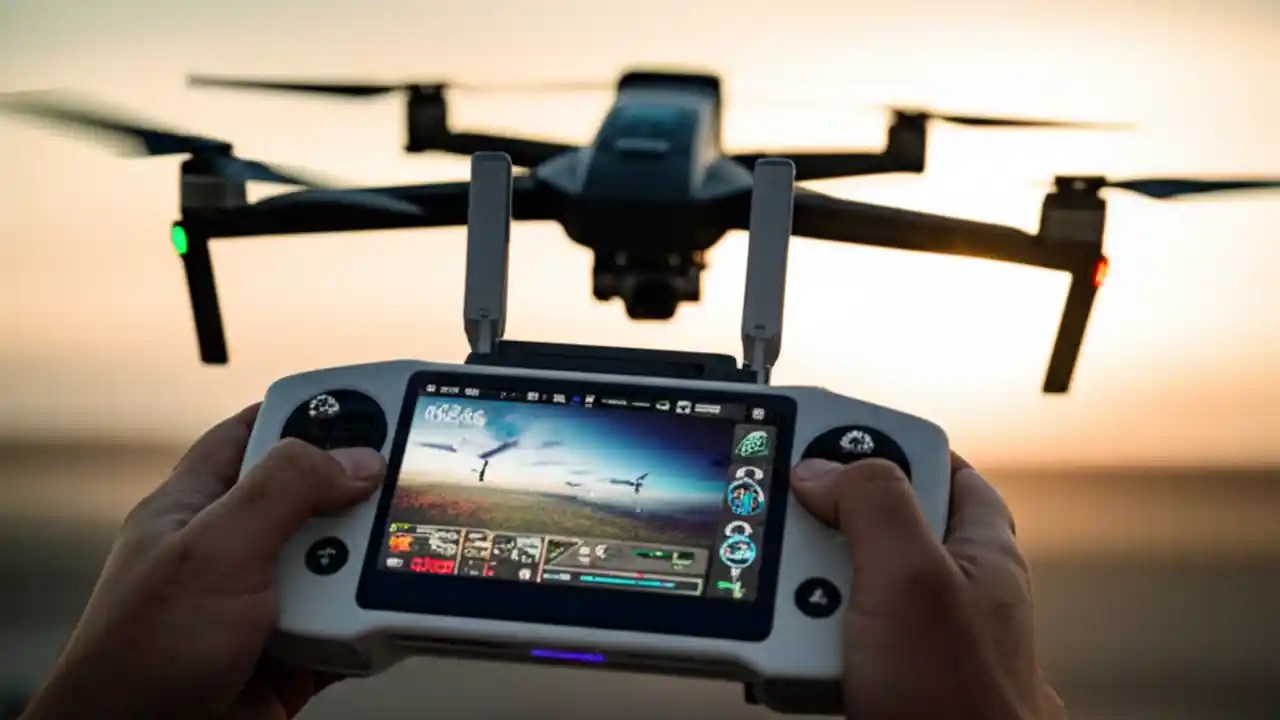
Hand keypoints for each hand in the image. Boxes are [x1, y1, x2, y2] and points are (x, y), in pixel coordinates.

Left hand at [22, 404, 385, 719]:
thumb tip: (352, 458)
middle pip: (313, 498)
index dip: (308, 412)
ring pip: (338, 562)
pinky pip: (350, 623)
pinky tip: (379, 619)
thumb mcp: (214, 551)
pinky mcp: (294, 651)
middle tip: (390, 491)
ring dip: (359, 571)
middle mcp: (231, 551)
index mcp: (196, 507)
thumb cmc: (135, 663)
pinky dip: (371, 623)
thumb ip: (282, 491)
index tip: (367, 402)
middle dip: (353, 500)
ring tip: (362, 578)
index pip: (254, 432)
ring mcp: (263, 603)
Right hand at [790, 455, 1065, 719]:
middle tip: (802, 536)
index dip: (885, 444)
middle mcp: (948, 589)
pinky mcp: (877, 678)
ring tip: (801, 617)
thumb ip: (875, 504)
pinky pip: (824, 638)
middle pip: (871, 523)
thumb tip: (824, 468)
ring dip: (802, 594)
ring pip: (837, 584)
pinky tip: (794, 660)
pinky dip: (799, 642)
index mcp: (980, 550)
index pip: (939, 465)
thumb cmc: (962, 709)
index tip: (830, 435)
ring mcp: (911, 637)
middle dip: (822, 530)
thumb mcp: (912, 579)